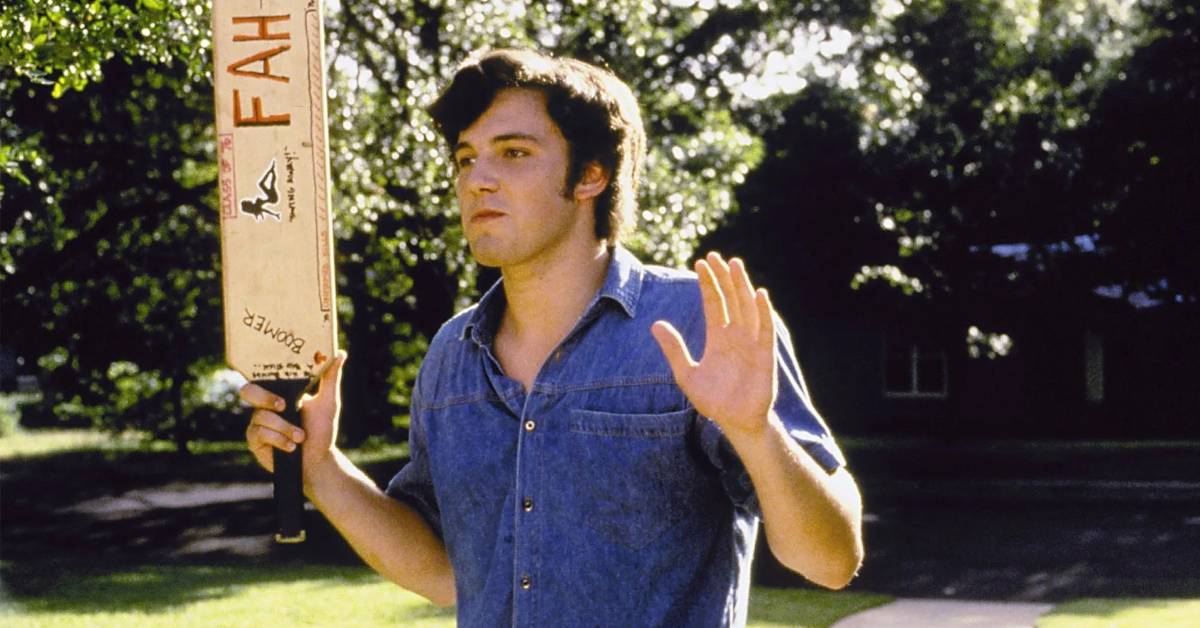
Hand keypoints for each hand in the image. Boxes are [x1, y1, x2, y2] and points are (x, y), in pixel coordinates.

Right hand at [242, 351, 346, 473]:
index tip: (280, 377)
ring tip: (300, 437)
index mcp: (280, 393)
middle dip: (264, 397)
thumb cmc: (321, 430)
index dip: (264, 373)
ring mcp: (258, 423)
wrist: (317, 460)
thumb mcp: (328, 403)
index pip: (264, 377)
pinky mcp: (254, 440)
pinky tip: (291, 447)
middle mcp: (265, 405)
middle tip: (283, 406)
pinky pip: (259, 433)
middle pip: (248, 391)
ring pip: (260, 416)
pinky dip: (278, 439)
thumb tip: (340, 352)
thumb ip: (330, 378)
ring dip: (284, 427)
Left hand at [651, 252, 776, 435]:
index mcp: (718, 337)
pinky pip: (765, 329)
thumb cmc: (713, 401)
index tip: (699, 263)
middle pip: (731, 299)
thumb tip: (655, 324)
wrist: (735, 422)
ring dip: (742, 286)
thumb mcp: (686, 374)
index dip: (707, 283)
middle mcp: (736, 335)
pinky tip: (759, 294)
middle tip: (715, 255)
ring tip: (735, 264)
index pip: (713, 303)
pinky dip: (763, 311)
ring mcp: (751, 343)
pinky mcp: (765, 355)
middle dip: (724, 277)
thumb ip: (674, 349)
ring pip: (747, 307)